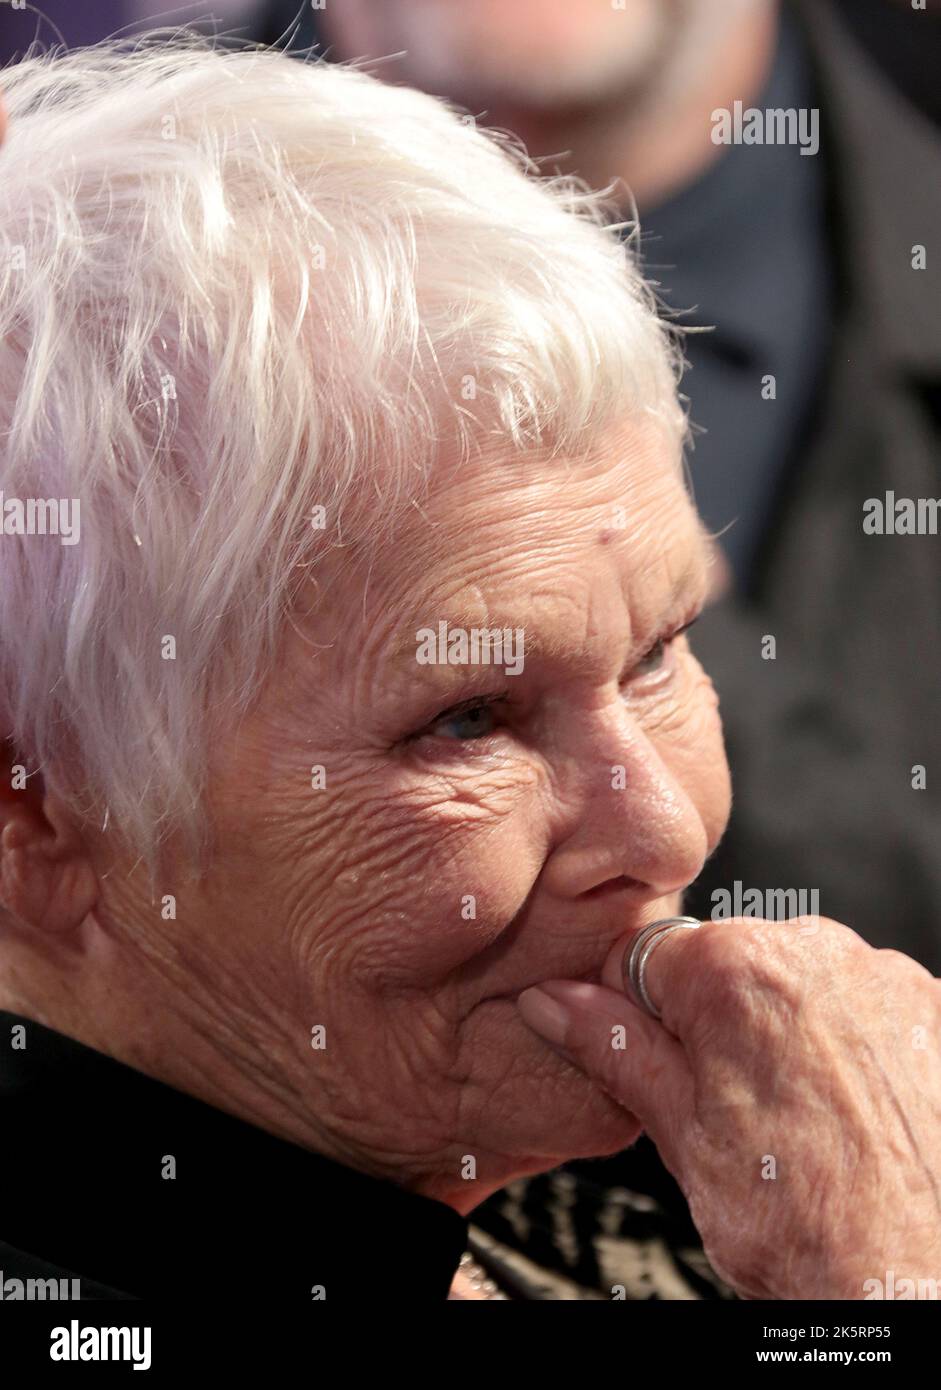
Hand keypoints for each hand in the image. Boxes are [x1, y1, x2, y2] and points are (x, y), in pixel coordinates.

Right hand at [517, 916, 940, 1298]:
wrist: (920, 1282)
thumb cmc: (808, 1225)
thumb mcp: (681, 1134)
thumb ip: (614, 1050)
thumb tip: (554, 1004)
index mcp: (733, 967)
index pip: (644, 955)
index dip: (636, 1014)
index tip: (654, 1062)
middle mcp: (813, 949)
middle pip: (726, 964)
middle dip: (715, 1024)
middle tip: (729, 1110)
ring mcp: (882, 975)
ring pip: (795, 985)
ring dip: (784, 1033)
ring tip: (798, 1120)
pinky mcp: (930, 1006)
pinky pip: (863, 1005)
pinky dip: (850, 1046)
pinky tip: (850, 1113)